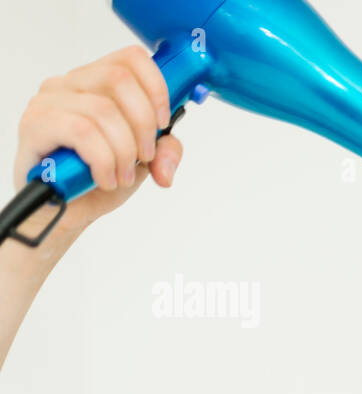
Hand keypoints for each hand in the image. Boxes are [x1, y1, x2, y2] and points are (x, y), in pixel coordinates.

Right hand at [11, 45, 183, 241]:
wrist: (62, 208)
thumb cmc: (95, 177)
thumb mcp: (142, 162)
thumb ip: (165, 150)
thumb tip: (167, 159)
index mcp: (97, 83)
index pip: (131, 58)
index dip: (156, 88)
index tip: (163, 122)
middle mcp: (70, 84)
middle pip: (119, 78)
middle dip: (143, 124)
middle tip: (144, 156)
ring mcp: (49, 101)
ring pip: (103, 109)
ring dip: (124, 151)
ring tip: (124, 175)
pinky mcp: (35, 124)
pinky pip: (82, 132)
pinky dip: (103, 161)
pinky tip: (105, 179)